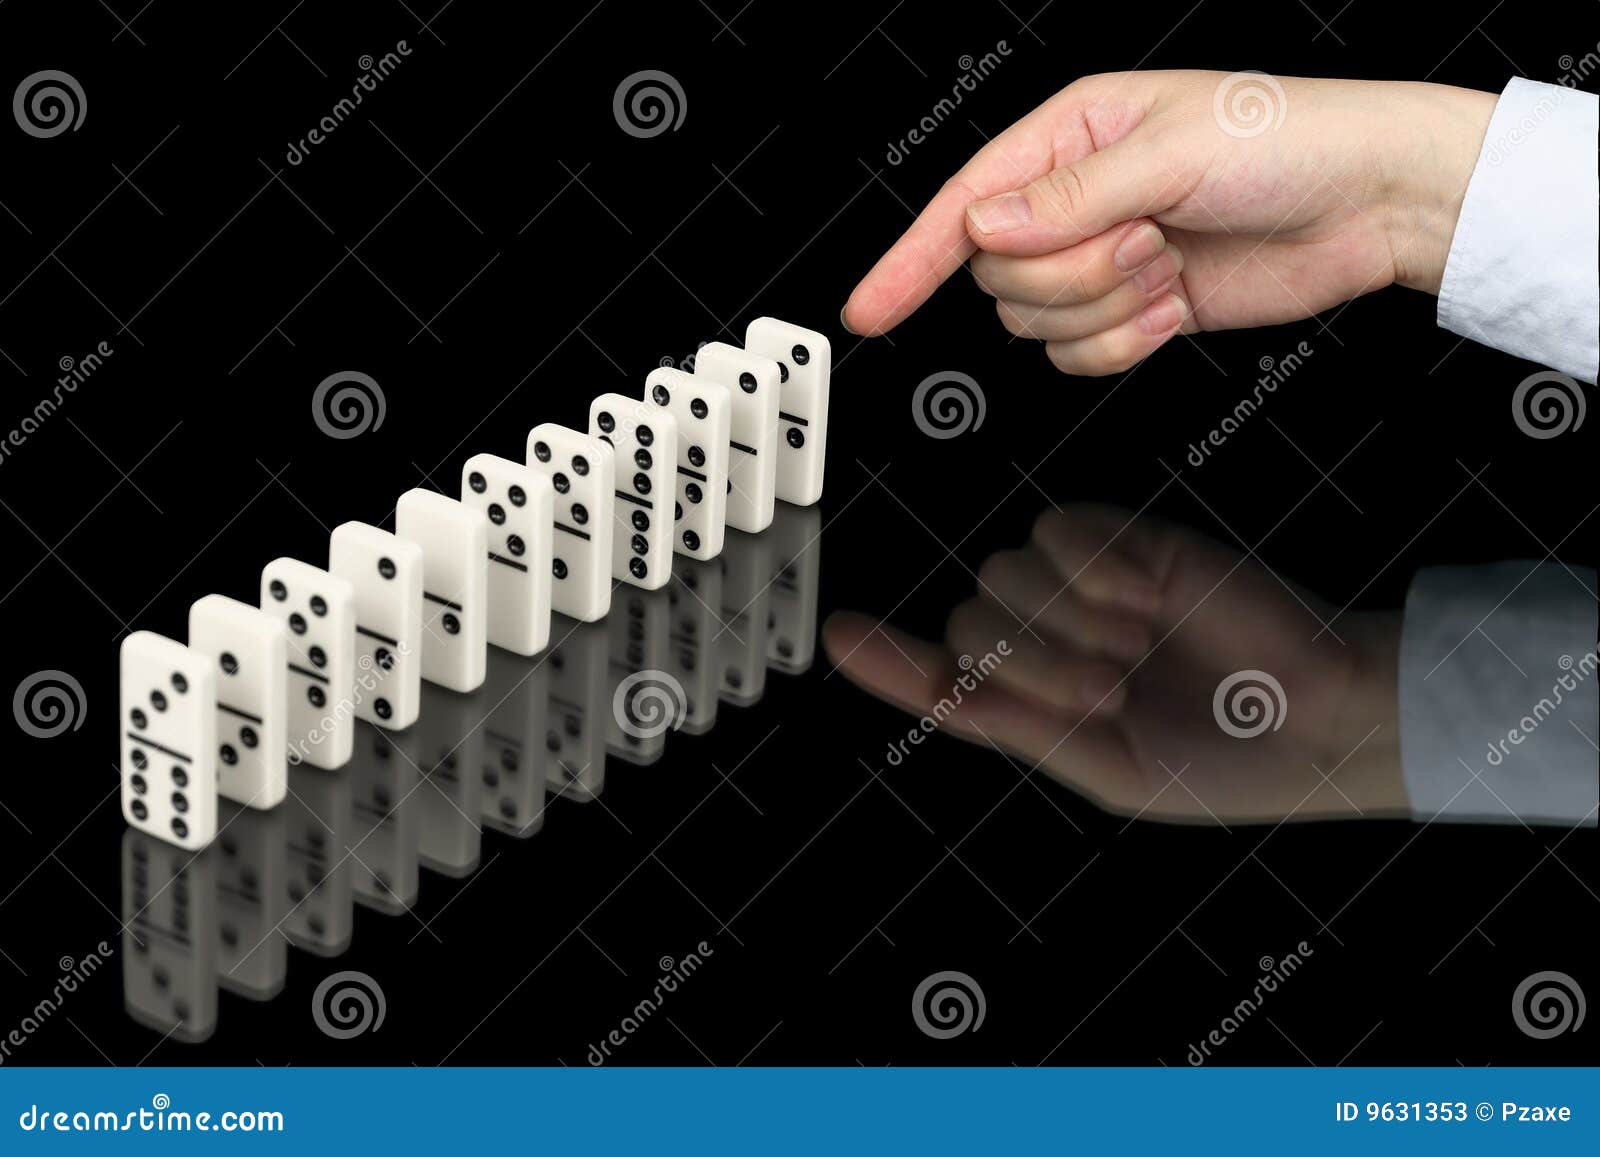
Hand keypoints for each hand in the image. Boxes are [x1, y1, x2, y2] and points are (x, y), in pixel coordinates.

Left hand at [824, 504, 1406, 822]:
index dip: (885, 656)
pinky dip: (1090, 568)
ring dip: (1065, 621)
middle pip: (970, 621)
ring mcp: (1083, 585)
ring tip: (1136, 649)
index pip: (939, 673)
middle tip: (1110, 689)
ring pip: (1004, 574)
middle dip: (1030, 663)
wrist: (1322, 715)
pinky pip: (1057, 531)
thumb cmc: (1220, 761)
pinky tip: (1142, 597)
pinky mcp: (1123, 538)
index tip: (839, 633)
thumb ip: (990, 714)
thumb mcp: (1099, 764)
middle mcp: (1050, 638)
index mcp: (1040, 702)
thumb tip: (907, 674)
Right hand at [843, 71, 1495, 373]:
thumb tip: (982, 229)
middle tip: (1143, 241)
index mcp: (1069, 136)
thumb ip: (1069, 199)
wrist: (1372, 202)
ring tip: (1168, 266)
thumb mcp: (1173, 152)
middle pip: (1000, 274)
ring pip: (1035, 321)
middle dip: (1069, 275)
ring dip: (1105, 307)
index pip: (963, 206)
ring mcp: (1102, 259)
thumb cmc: (1290, 142)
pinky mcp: (1134, 309)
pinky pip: (1081, 357)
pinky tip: (1173, 304)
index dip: (909, 260)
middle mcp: (1075, 201)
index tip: (869, 310)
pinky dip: (1126, 343)